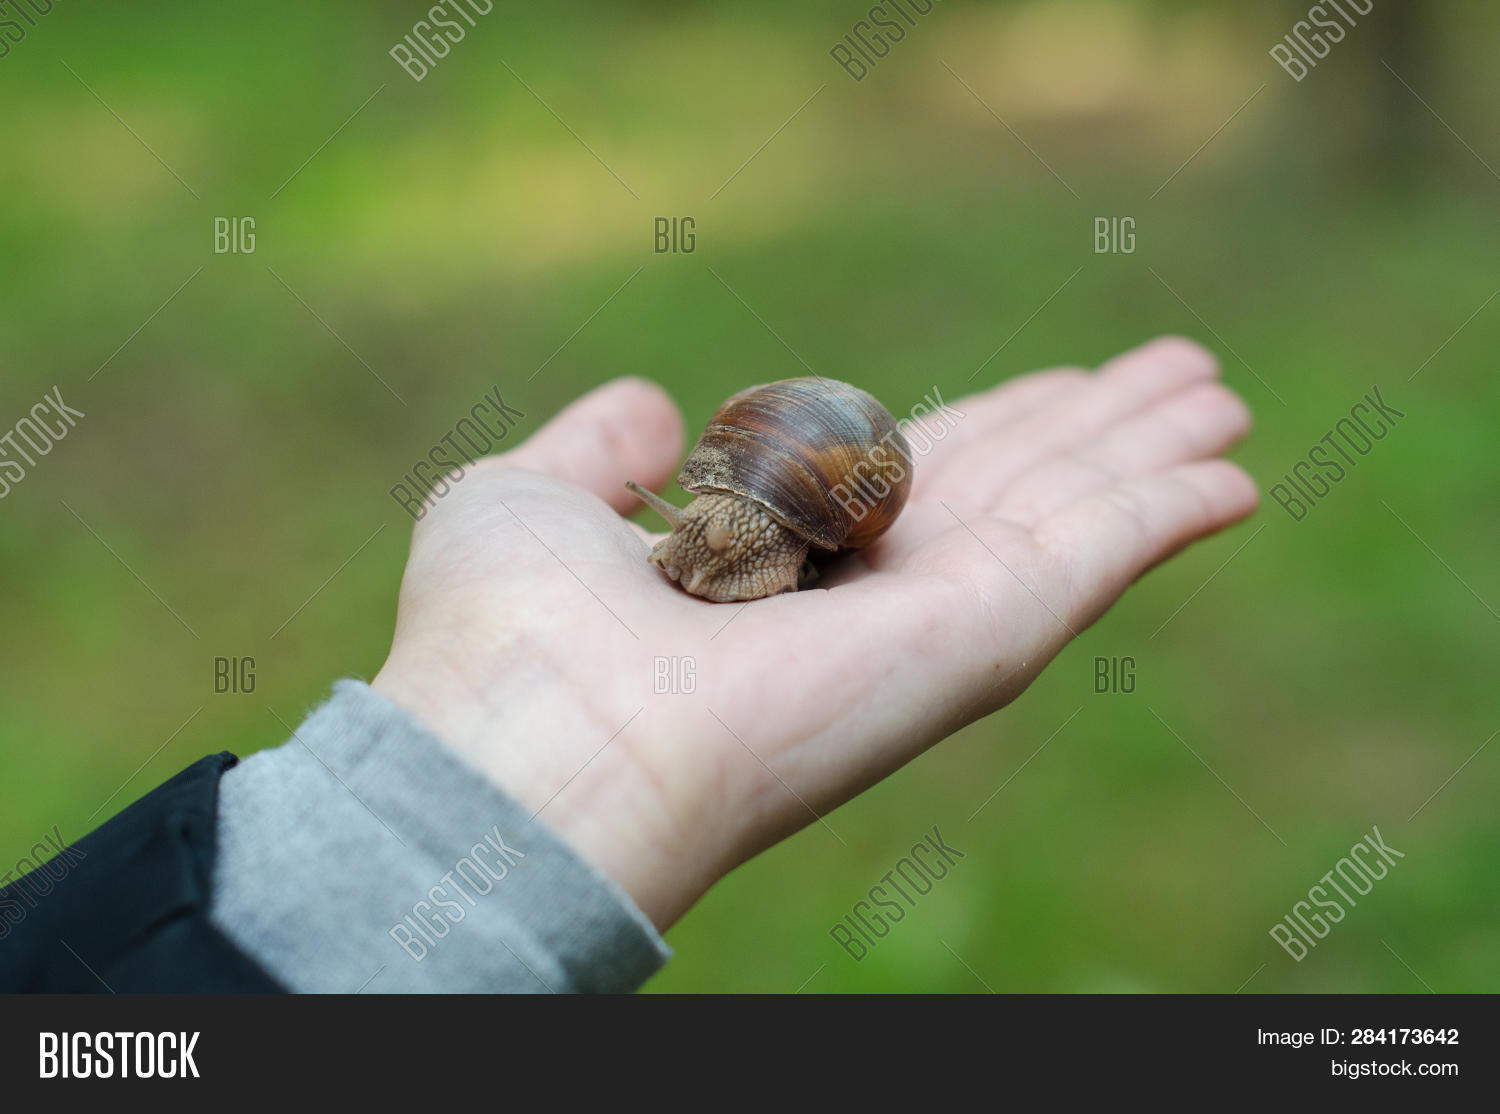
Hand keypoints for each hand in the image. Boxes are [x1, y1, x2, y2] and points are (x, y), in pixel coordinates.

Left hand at [371, 336, 1256, 928]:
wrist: (529, 749)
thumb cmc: (499, 637)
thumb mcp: (530, 498)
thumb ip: (600, 448)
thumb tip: (658, 407)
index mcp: (776, 566)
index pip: (911, 479)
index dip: (989, 425)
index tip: (1055, 386)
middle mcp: (862, 601)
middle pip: (1012, 489)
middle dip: (1096, 431)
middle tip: (1184, 374)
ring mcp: (926, 625)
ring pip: (1068, 517)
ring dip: (1150, 456)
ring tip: (1223, 398)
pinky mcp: (975, 642)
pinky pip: (1093, 560)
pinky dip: (1164, 513)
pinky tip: (1229, 473)